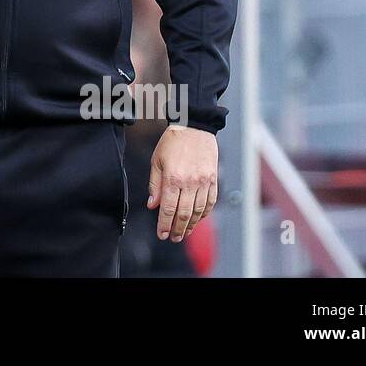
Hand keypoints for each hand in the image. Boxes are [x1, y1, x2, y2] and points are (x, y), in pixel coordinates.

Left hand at [146, 125, 217, 242]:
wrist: (194, 127)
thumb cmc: (172, 143)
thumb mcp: (156, 161)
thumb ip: (154, 185)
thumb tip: (152, 206)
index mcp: (173, 178)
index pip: (168, 208)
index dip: (164, 224)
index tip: (161, 234)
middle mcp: (190, 182)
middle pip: (184, 214)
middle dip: (177, 229)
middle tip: (172, 238)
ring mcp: (204, 182)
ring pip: (198, 211)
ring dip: (191, 225)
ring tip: (184, 233)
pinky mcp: (213, 180)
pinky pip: (210, 202)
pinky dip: (204, 214)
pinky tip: (198, 220)